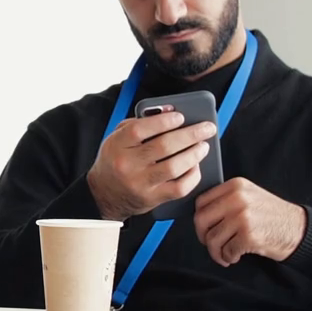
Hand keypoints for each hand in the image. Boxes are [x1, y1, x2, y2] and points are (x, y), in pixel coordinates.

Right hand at [85, 111, 218, 220]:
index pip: (140, 129)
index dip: (163, 121)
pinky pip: (179, 188)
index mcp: (117, 145)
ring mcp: (140, 183)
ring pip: (174, 167)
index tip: (181, 116)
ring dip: (194, 154)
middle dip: (190, 135)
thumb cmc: (116, 160)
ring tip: (204, 146)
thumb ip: (141, 122)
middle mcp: (127, 165)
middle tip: (207, 128)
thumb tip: (171, 111)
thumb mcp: (119, 137)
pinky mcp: (152, 199)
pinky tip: (196, 166)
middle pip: (164, 146)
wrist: (104, 194)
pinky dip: (192, 176)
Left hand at [193, 178, 306, 265]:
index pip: (201, 202)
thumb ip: (227, 200)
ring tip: (226, 254)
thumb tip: (201, 217)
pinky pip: (226, 251)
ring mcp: (242, 216)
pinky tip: (236, 257)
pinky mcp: (248, 235)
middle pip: (201, 220)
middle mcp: (237, 198)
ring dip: (216, 252)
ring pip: (212, 239)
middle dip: (204, 237)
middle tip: (212, 245)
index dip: (200, 219)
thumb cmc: (273, 217)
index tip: (206, 229)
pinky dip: (228, 257)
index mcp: (236, 186)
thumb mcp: (250, 197)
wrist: (299, 229)